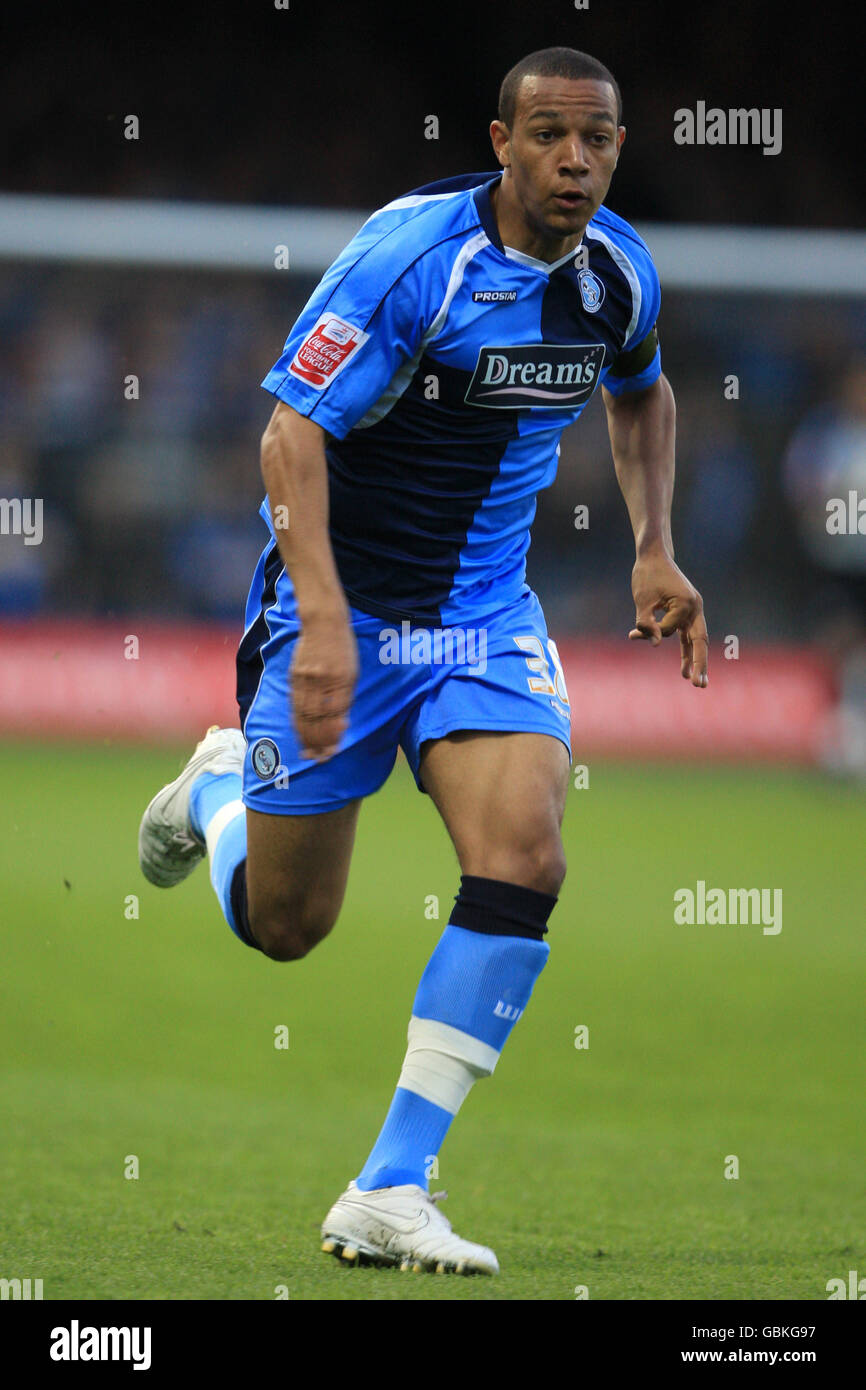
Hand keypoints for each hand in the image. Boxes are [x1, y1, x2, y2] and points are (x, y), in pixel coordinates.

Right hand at [290, 615, 358, 759]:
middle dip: (319, 741)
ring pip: (304, 713)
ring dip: (306, 736)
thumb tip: (341, 723)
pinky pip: (295, 704)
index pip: (336, 713)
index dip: (333, 734)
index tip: (333, 751)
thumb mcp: (353, 671)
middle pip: (318, 717)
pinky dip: (298, 721)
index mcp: (342, 678)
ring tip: (309, 753)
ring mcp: (306, 677)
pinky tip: (300, 733)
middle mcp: (323, 679)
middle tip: (320, 759)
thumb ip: (346, 697)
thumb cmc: (343, 648)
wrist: (323, 622)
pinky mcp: (295, 675)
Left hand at [629, 548, 707, 686]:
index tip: (637, 630)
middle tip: (698, 684)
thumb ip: (645, 622)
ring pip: (695, 640)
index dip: (654, 632)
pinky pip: (686, 635)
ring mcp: (692, 611)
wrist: (653, 556)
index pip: (671, 628)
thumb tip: (652, 644)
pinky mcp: (685, 613)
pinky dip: (684, 650)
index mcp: (687, 602)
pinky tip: (684, 668)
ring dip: (693, 660)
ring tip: (694, 682)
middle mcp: (695, 607)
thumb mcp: (642, 599)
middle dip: (699, 663)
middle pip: (700, 640)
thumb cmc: (647, 575)